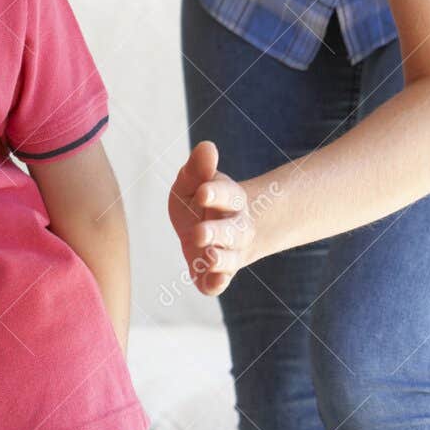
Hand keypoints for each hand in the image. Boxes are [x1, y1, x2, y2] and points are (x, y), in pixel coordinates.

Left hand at [168, 140, 255, 295]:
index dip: (216, 193)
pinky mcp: (216, 274)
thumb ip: (198, 168)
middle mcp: (235, 227)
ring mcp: (229, 253)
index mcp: (230, 200)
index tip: (202, 192)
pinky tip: (212, 281)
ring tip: (206, 256)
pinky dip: (218, 283)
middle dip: (217, 232)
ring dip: (220, 259)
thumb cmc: (198, 202)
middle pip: (233, 231)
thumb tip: (207, 147)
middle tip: (198, 232)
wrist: (211, 230)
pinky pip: (220, 282)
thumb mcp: (193, 182)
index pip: (228, 195)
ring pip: (230, 258)